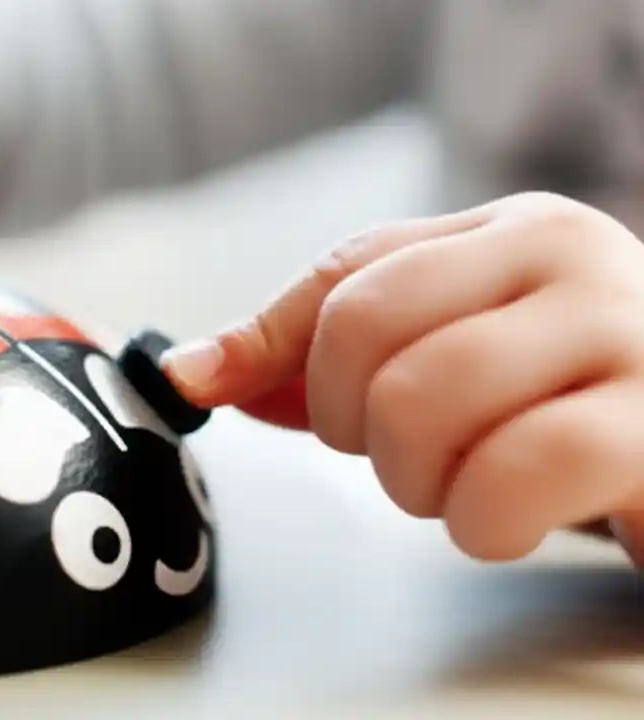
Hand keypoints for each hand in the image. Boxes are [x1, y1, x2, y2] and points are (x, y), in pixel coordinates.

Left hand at [162, 192, 643, 564]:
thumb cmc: (563, 417)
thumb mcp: (448, 362)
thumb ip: (321, 359)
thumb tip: (192, 370)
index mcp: (513, 231)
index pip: (346, 276)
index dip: (274, 352)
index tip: (226, 396)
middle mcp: (574, 259)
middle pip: (363, 334)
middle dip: (356, 430)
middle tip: (414, 459)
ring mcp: (628, 336)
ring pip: (420, 402)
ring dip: (418, 482)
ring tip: (472, 487)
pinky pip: (510, 476)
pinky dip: (482, 522)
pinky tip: (515, 518)